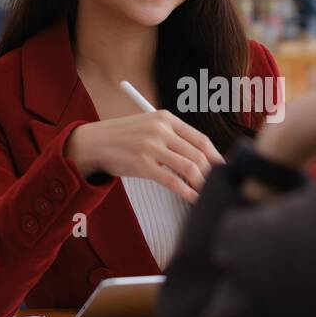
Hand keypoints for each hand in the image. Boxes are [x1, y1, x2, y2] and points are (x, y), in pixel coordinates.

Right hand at [66, 111, 225, 202]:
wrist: (92, 143)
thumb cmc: (123, 138)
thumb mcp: (149, 126)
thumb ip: (172, 137)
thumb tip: (200, 157)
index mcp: (165, 118)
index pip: (200, 139)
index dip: (215, 157)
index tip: (223, 169)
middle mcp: (160, 129)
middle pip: (198, 154)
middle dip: (211, 173)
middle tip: (218, 185)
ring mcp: (151, 146)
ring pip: (189, 167)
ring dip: (202, 183)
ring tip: (207, 193)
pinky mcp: (142, 164)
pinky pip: (172, 180)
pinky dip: (186, 191)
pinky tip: (193, 198)